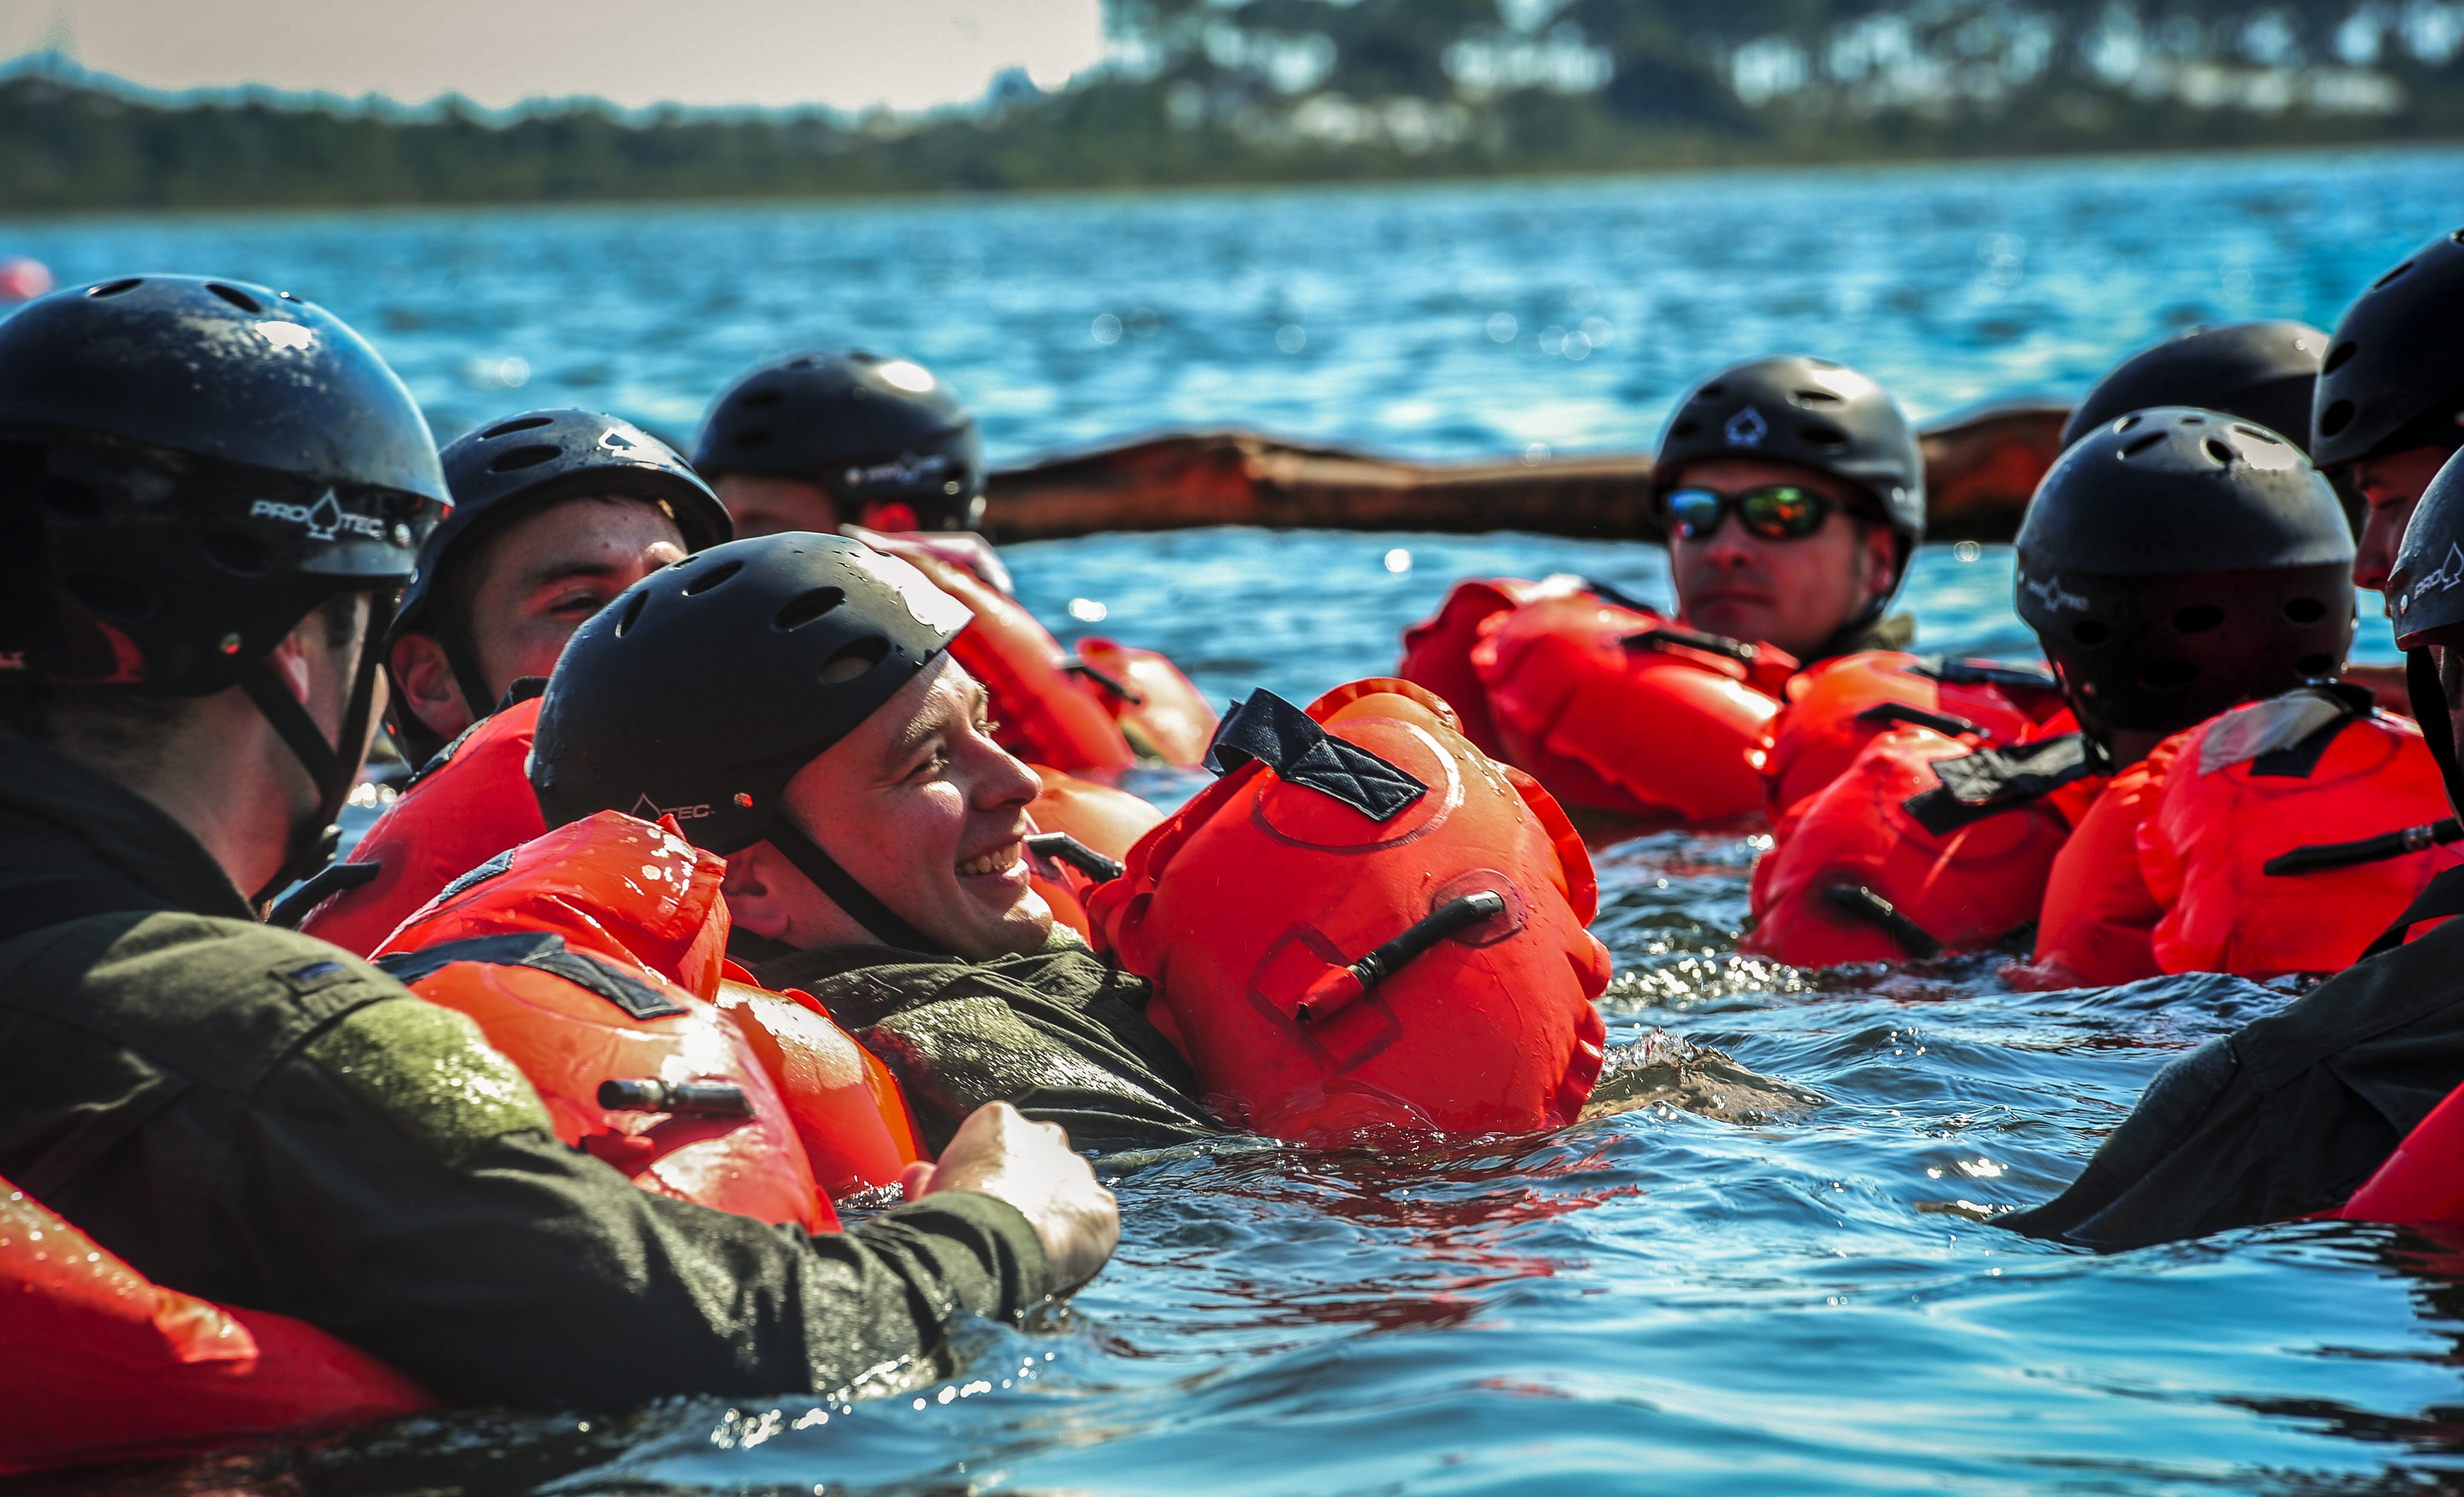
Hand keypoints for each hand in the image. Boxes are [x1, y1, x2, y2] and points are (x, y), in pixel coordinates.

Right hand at [901, 1102, 1117, 1292]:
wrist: (986, 1247)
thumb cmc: (949, 1215)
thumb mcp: (927, 1191)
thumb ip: (927, 1177)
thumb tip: (916, 1174)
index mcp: (1000, 1121)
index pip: (998, 1140)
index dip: (988, 1172)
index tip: (979, 1197)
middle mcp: (1045, 1136)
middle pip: (1040, 1157)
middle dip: (1029, 1183)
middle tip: (1009, 1220)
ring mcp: (1077, 1170)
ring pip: (1070, 1187)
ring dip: (1056, 1209)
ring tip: (1032, 1244)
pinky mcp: (1100, 1205)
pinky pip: (1092, 1219)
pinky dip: (1080, 1236)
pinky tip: (1060, 1257)